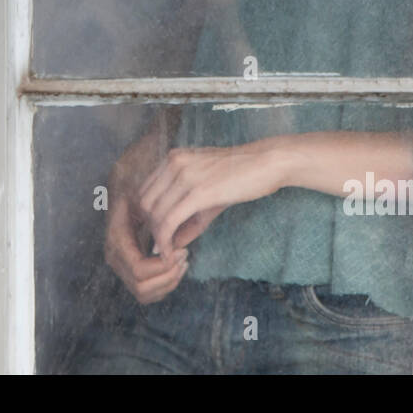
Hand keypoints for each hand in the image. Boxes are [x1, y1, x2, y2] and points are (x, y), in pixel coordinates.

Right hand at [103, 190, 188, 303]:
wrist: (127, 188)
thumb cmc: (139, 191)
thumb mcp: (146, 196)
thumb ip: (156, 216)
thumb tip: (167, 238)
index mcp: (116, 241)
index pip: (139, 270)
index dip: (163, 266)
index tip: (182, 251)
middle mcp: (115, 259)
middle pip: (141, 288)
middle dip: (168, 276)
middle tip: (185, 256)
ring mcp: (121, 268)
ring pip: (144, 294)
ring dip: (167, 282)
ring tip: (183, 261)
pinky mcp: (130, 271)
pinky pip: (147, 293)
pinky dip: (165, 285)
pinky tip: (177, 266)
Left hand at [136, 144, 285, 264]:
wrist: (268, 162)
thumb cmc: (242, 176)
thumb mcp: (209, 195)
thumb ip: (188, 219)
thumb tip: (172, 245)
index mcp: (173, 158)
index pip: (145, 191)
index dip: (147, 217)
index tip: (157, 236)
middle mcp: (174, 163)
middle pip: (144, 203)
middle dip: (149, 229)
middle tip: (162, 247)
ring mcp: (184, 175)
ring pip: (155, 214)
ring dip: (158, 239)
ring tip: (168, 254)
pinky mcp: (198, 191)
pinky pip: (170, 221)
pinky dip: (166, 241)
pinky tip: (171, 254)